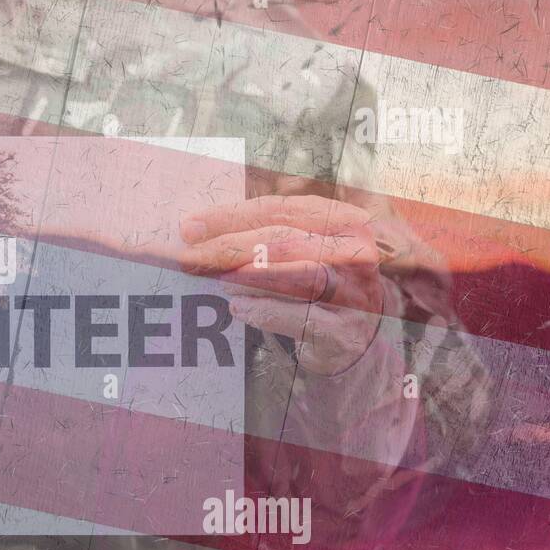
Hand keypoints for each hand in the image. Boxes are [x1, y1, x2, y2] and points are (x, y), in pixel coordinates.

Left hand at [177, 195, 384, 375]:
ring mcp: (355, 292)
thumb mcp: (304, 251)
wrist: (359, 338)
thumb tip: (201, 232)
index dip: (231, 216)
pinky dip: (268, 311)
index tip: (191, 226)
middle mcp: (355, 252)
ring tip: (215, 278)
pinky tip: (238, 308)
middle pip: (285, 240)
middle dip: (231, 246)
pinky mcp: (345, 330)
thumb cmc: (319, 286)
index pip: (279, 210)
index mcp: (341, 221)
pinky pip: (303, 317)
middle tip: (191, 256)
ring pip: (300, 274)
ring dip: (250, 276)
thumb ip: (265, 235)